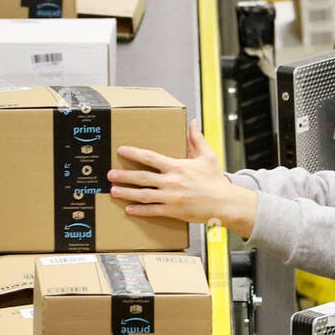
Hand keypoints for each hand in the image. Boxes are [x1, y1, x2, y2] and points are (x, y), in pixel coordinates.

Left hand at [108, 118, 257, 237]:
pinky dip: (139, 210)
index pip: (150, 157)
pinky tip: (129, 209)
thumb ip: (197, 139)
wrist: (224, 203)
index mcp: (177, 166)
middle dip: (124, 175)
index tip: (121, 150)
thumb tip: (192, 122)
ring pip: (143, 194)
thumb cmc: (216, 181)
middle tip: (110, 174)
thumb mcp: (207, 157)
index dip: (134, 153)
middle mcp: (171, 182)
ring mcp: (171, 198)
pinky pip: (152, 211)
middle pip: (142, 177)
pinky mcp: (173, 211)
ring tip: (113, 190)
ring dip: (127, 193)